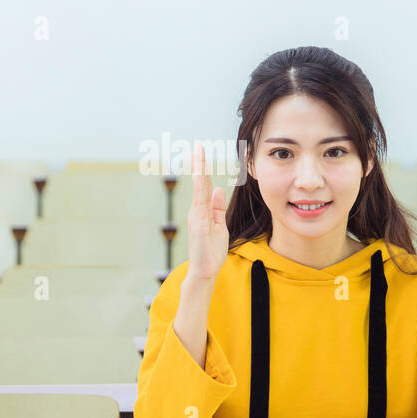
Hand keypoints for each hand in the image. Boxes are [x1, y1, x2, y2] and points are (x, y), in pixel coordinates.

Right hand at [185, 141, 228, 281]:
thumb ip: (218, 208)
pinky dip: (200, 187)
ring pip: (198, 188)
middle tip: (198, 145)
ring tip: (198, 153)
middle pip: (199, 182)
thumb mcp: (219, 225)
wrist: (205, 272)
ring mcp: (196, 216)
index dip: (205, 170)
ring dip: (199, 170)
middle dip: (199, 163)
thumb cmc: (211, 251)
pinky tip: (202, 175)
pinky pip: (200, 201)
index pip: (205, 186)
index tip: (203, 153)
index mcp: (203, 211)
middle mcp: (197, 211)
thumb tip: (218, 189)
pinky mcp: (199, 223)